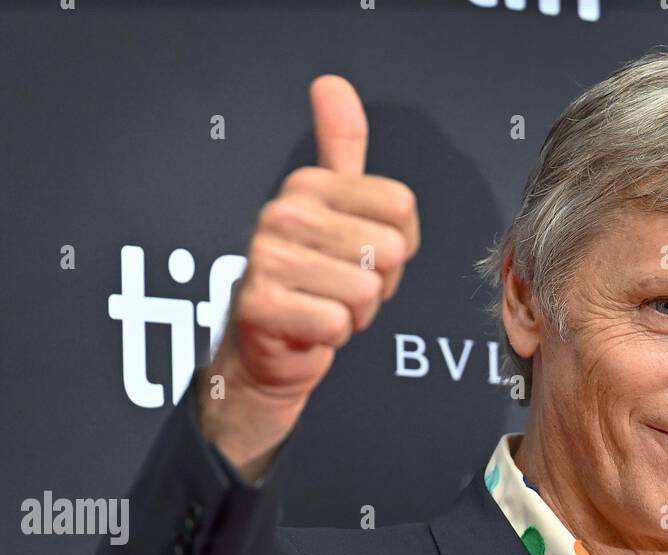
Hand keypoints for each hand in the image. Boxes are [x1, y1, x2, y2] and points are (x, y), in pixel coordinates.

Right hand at [200, 74, 420, 474]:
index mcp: (308, 185)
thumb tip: (331, 84)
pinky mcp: (261, 305)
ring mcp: (268, 258)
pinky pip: (337, 324)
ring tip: (323, 308)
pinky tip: (308, 331)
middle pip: (388, 250)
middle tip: (340, 290)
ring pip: (365, 291)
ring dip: (355, 314)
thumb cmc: (311, 284)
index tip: (358, 257)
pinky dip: (332, 337)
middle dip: (377, 285)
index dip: (396, 246)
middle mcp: (283, 213)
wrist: (266, 350)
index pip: (400, 208)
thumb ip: (340, 149)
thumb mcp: (331, 210)